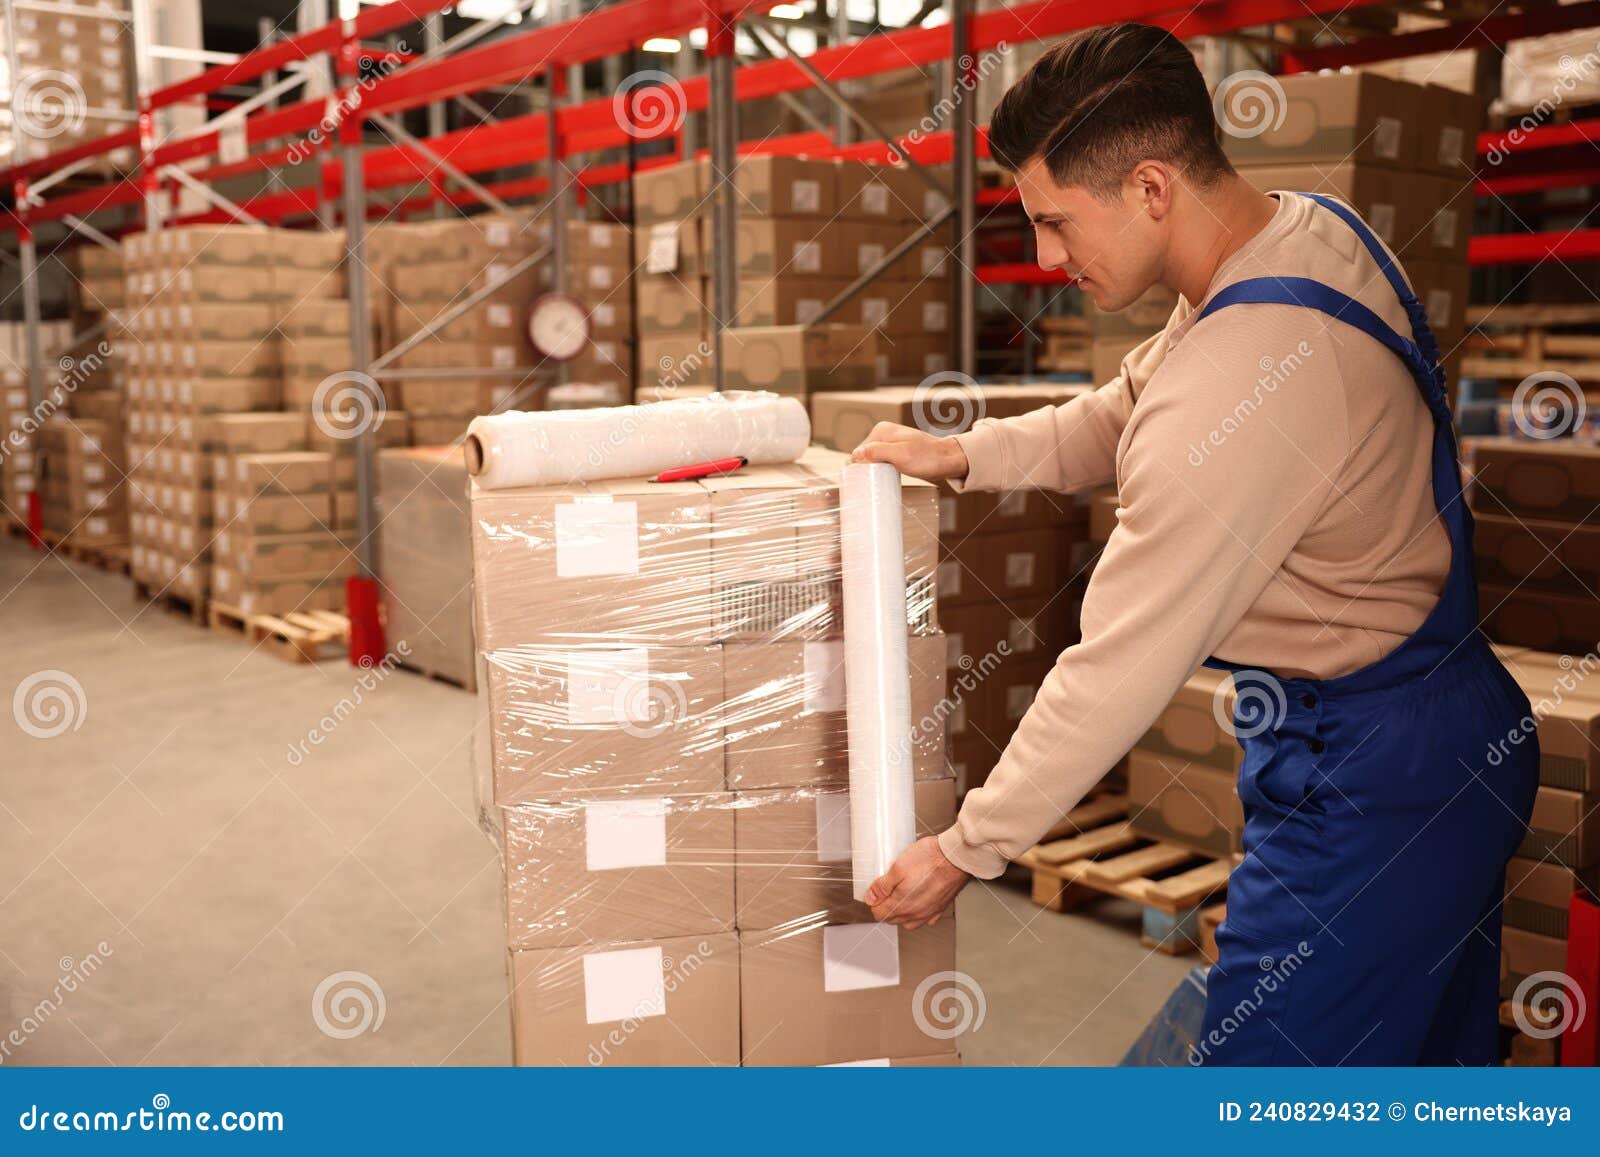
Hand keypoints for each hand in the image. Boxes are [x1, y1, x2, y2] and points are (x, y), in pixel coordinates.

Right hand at [852, 422, 969, 482]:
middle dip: (867, 469)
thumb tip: (856, 453)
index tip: (865, 480)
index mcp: (882, 431)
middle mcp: (884, 434)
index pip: (859, 451)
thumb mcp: (901, 456)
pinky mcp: (897, 452)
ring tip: (881, 481)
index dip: (860, 467)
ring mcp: (891, 443)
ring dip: (875, 472)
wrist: (949, 460)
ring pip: (873, 461)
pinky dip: (882, 471)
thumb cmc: (929, 458)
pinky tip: (888, 478)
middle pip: (865, 456)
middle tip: (875, 482)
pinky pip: (883, 463)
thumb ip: (878, 452)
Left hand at [864, 836, 970, 928]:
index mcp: (902, 905)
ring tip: (902, 892)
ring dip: (901, 911)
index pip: (879, 914)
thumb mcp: (899, 867)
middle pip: (892, 918)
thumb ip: (883, 886)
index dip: (874, 901)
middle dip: (886, 906)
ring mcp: (929, 913)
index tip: (877, 890)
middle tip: (888, 887)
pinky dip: (918, 911)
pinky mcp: (940, 909)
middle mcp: (916, 914)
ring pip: (908, 921)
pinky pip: (925, 917)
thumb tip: (870, 897)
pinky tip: (919, 897)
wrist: (957, 858)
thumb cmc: (931, 859)